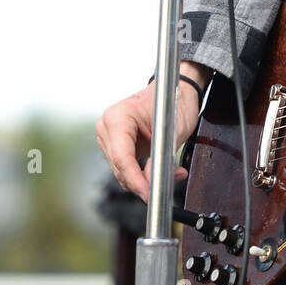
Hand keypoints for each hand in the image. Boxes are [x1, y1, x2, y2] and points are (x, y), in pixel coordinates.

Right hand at [96, 64, 207, 202]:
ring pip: (120, 169)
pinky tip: (156, 172)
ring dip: (141, 178)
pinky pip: (124, 165)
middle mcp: (108, 124)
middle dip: (140, 181)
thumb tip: (150, 183)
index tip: (148, 193)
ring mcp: (109, 134)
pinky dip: (139, 173)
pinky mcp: (115, 143)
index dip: (134, 179)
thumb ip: (160, 159)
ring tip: (168, 173)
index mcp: (118, 116)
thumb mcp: (174, 132)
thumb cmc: (175, 101)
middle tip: (162, 188)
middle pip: (119, 166)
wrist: (177, 91)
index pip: (122, 157)